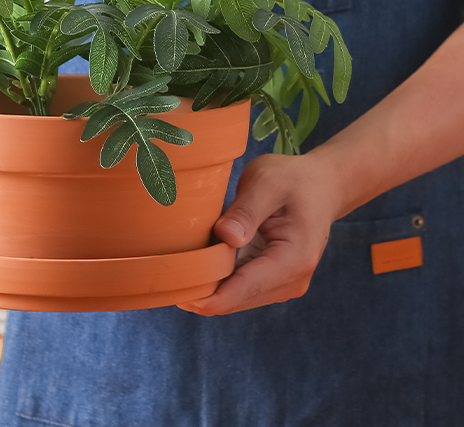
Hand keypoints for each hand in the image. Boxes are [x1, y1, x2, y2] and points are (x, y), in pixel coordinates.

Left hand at [178, 152, 342, 315]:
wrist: (322, 185)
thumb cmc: (293, 179)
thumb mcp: (267, 182)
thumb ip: (246, 210)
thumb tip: (225, 237)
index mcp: (292, 261)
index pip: (240, 291)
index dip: (202, 294)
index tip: (170, 283)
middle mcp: (290, 282)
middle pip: (232, 301)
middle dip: (198, 291)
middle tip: (160, 273)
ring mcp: (281, 284)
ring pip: (232, 299)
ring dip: (205, 287)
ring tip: (173, 266)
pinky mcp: (271, 279)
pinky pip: (237, 288)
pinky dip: (215, 279)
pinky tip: (194, 263)